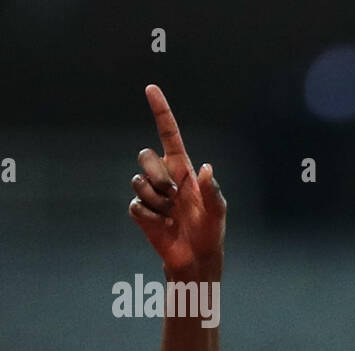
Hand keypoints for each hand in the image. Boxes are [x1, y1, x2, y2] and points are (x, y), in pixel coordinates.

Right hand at [128, 84, 225, 275]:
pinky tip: (163, 224)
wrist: (195, 256)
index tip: (151, 89)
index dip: (161, 112)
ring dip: (157, 200)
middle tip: (174, 195)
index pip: (169, 135)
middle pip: (145, 156)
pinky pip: (136, 205)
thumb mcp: (217, 211)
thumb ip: (212, 190)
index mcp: (183, 170)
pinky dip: (150, 217)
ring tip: (171, 214)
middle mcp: (165, 177)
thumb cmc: (209, 231)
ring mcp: (151, 193)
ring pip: (139, 182)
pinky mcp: (141, 210)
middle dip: (157, 174)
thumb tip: (206, 168)